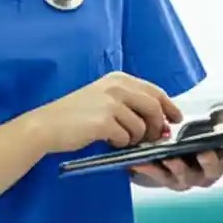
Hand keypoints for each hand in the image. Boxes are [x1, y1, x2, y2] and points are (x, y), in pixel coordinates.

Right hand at [31, 71, 181, 153]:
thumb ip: (131, 106)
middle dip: (157, 126)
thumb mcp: (104, 99)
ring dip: (136, 138)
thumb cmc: (75, 115)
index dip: (169, 106)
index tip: (176, 118)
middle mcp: (116, 87)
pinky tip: (110, 141)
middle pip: (154, 108)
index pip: (155, 91)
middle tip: (153, 138)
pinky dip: (121, 143)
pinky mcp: (104, 121)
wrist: (47, 125)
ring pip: (141, 126)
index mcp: (119, 79)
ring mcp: (110, 103)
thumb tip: (160, 124)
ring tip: (122, 140)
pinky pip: (126, 138)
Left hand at [129, 144, 222, 190]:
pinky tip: (139, 159)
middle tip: (203, 152)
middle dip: (206, 163)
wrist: (174, 152)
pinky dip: (148, 167)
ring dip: (174, 168)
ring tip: (167, 156)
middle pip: (207, 172)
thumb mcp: (219, 129)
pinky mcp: (162, 179)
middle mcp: (203, 176)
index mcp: (221, 163)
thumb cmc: (200, 138)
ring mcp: (182, 180)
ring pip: (180, 177)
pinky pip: (155, 176)